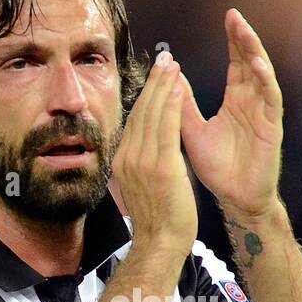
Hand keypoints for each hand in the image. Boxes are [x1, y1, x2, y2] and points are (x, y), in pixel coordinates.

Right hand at [111, 50, 196, 257]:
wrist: (159, 243)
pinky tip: (177, 86)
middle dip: (153, 82)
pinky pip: (165, 127)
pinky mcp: (159, 166)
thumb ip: (142, 164)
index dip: (146, 95)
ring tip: (172, 64)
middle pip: (140, 111)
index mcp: (123, 161)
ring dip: (163, 86)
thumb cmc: (157, 220)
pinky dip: (171, 103)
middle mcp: (128, 157)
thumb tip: (147, 149)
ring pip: (152, 114)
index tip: (156, 76)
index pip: (135, 120)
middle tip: (164, 58)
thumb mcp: (142, 186)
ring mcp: (141, 161)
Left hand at [179, 9, 283, 218]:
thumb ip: (183, 104)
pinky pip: (271, 99)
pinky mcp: (271, 127)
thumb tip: (170, 77)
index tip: (227, 16)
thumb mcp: (193, 130)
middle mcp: (252, 102)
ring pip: (263, 75)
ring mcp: (264, 113)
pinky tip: (257, 65)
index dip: (233, 40)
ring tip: (245, 31)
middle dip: (243, 38)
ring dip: (255, 52)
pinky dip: (266, 81)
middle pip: (251, 62)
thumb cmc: (218, 168)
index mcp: (237, 100)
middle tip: (234, 15)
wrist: (234, 198)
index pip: (236, 63)